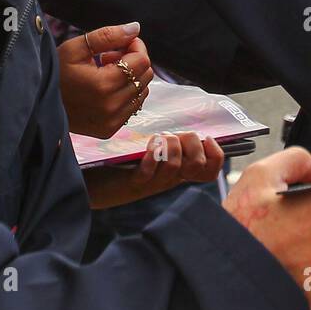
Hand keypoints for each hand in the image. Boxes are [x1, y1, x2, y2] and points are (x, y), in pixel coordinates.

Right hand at [58, 23, 154, 137]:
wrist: (39, 105)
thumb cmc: (56, 73)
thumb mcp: (76, 48)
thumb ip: (107, 36)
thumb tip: (135, 28)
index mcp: (104, 84)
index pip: (142, 61)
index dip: (135, 46)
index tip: (120, 42)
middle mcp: (112, 106)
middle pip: (145, 76)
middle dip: (133, 61)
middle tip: (110, 56)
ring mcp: (112, 121)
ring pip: (142, 92)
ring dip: (131, 78)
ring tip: (107, 72)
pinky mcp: (109, 129)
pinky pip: (133, 107)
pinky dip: (126, 94)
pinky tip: (106, 88)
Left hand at [84, 132, 223, 208]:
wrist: (95, 184)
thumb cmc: (125, 162)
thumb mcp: (155, 150)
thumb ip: (172, 141)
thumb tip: (187, 125)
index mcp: (179, 171)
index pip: (211, 170)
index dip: (215, 154)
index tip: (205, 139)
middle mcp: (170, 179)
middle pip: (199, 166)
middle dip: (192, 143)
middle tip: (174, 136)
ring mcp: (153, 183)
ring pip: (175, 166)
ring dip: (168, 145)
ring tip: (157, 139)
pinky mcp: (133, 183)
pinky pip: (149, 172)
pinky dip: (151, 156)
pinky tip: (148, 146)